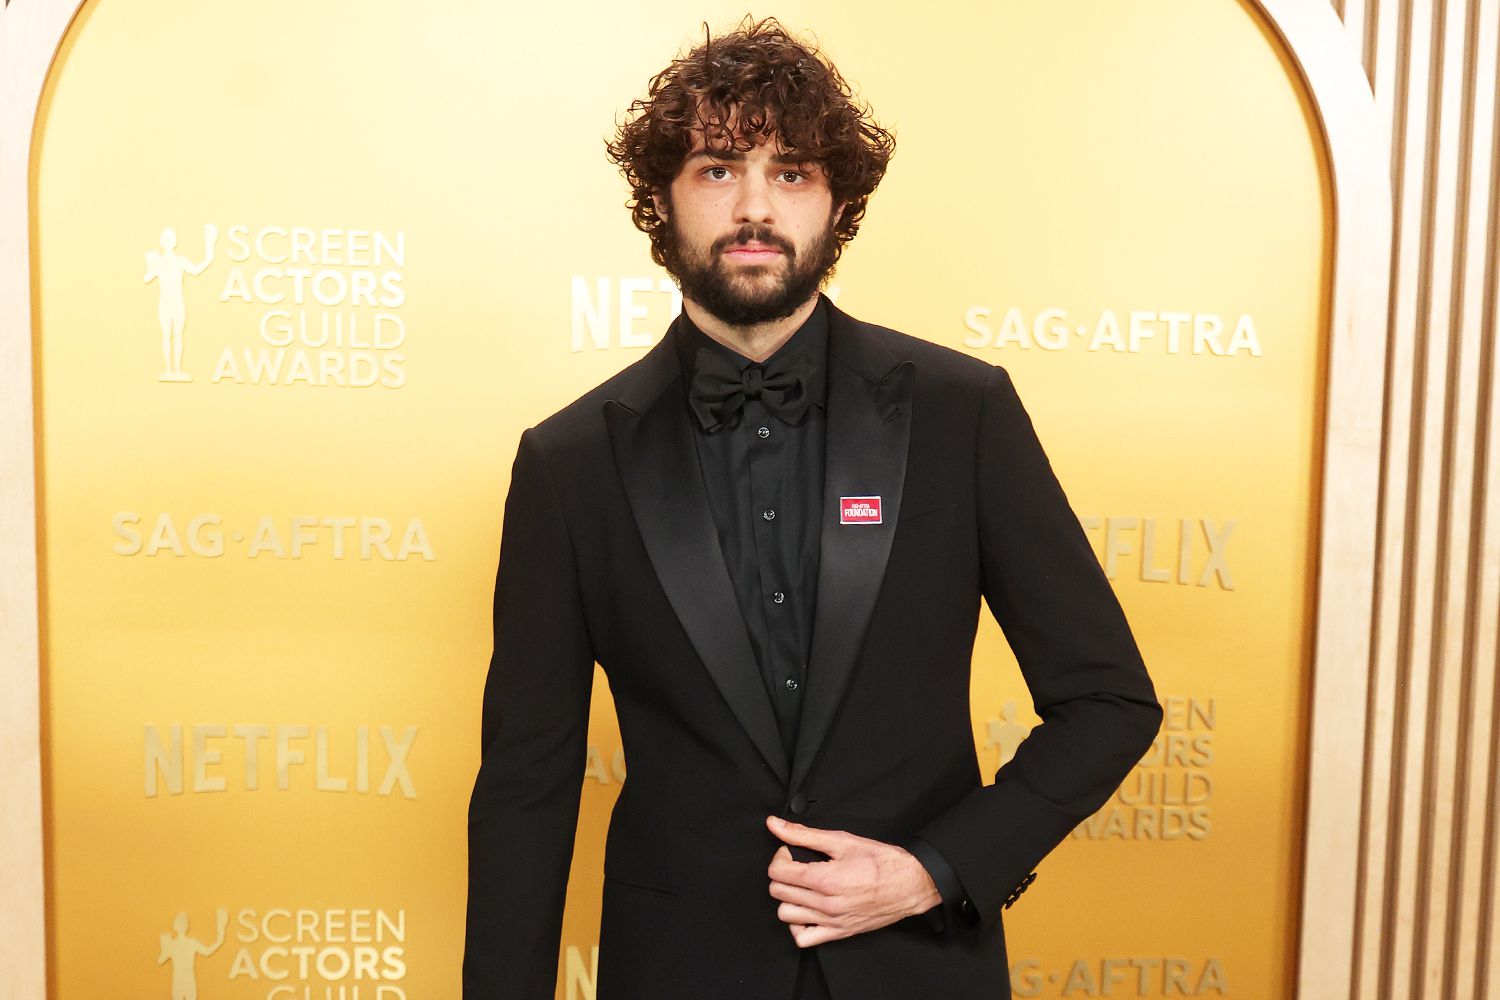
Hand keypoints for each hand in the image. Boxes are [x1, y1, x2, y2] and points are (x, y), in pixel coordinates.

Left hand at [765, 815, 940, 947]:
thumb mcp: (842, 840)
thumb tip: (774, 824)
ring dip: (788, 898)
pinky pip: (803, 939)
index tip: (791, 851)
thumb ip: (803, 834)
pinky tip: (807, 910)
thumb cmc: (882, 861)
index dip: (780, 856)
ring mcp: (831, 921)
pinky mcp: (839, 933)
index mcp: (825, 878)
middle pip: (778, 892)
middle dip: (782, 874)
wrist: (910, 884)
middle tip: (797, 865)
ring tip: (801, 886)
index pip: (777, 872)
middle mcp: (825, 904)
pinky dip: (798, 925)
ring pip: (785, 915)